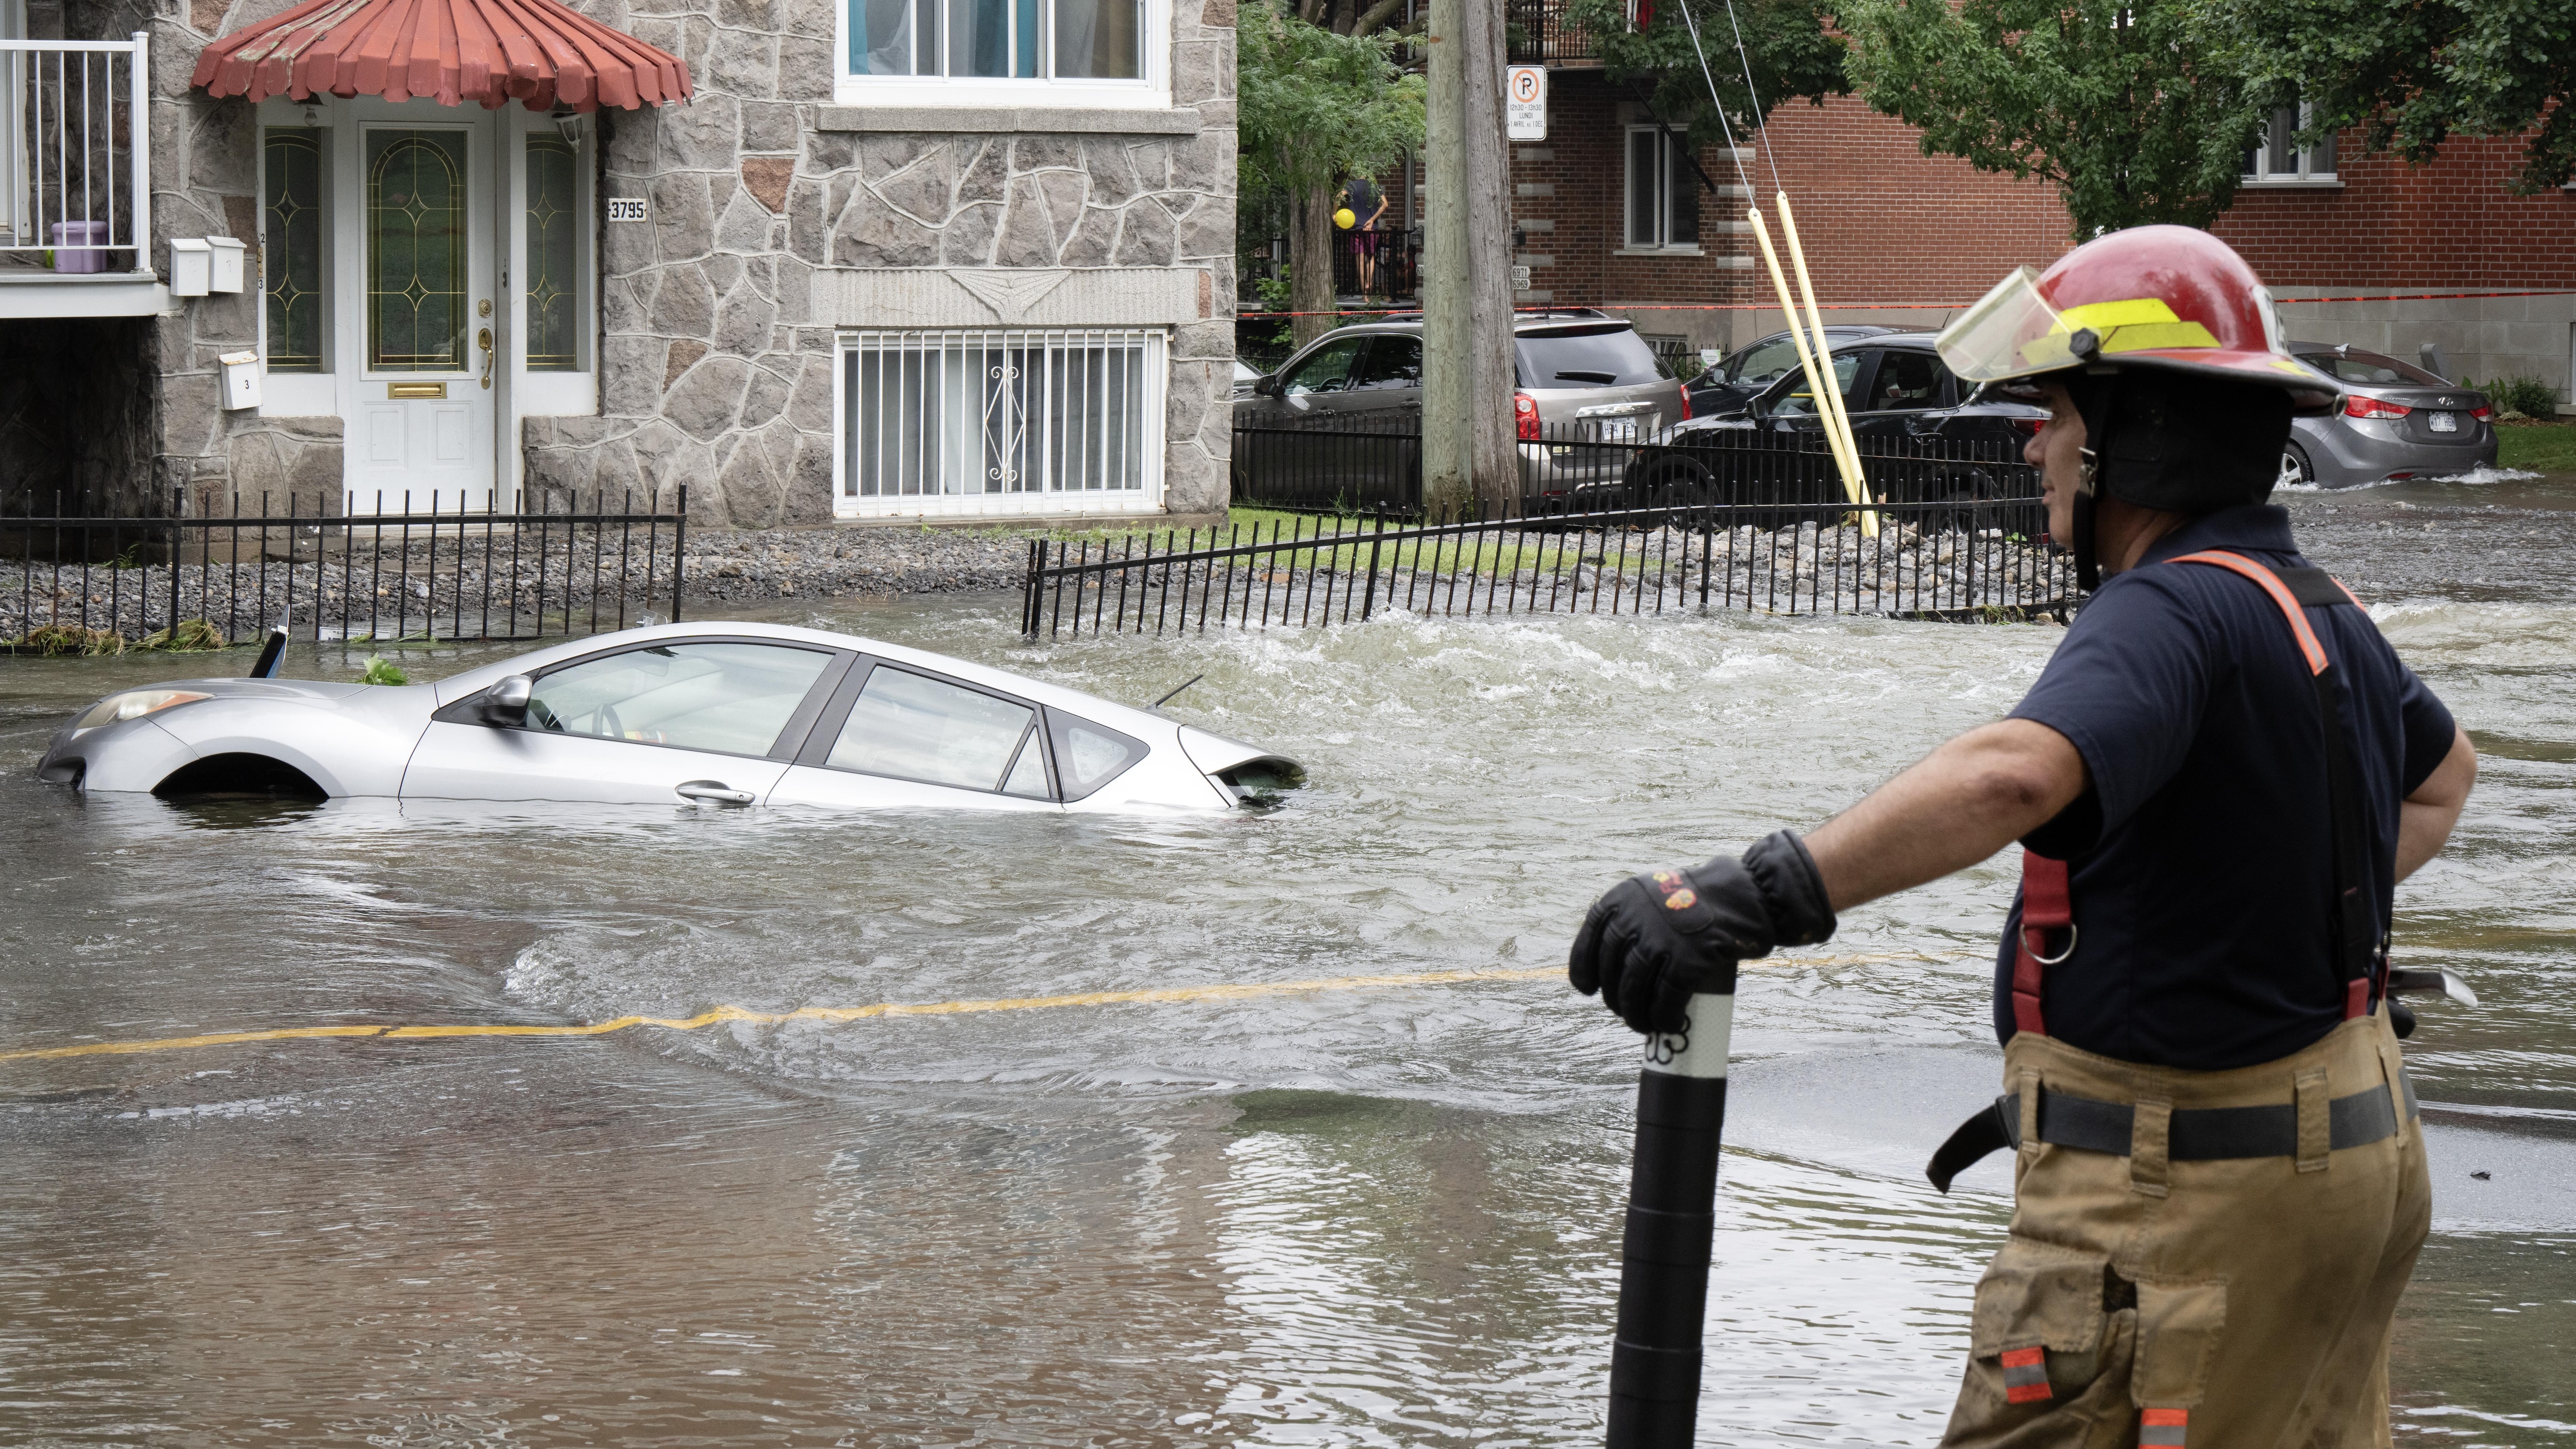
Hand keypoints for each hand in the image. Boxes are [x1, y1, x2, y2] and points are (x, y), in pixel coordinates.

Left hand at [1569, 831, 1836, 1033]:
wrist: (1745, 893)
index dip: (1584, 970)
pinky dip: (1663, 1018)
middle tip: (1625, 1010)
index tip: (1588, 989)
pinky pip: (1665, 1000)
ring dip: (1635, 1015)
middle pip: (1613, 971)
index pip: (1590, 941)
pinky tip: (1667, 1024)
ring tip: (1642, 1024)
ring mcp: (1660, 941)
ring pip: (1634, 991)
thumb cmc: (1700, 898)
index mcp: (1621, 898)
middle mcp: (1635, 918)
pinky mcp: (1687, 961)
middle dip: (1616, 998)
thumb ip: (1633, 919)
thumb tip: (1620, 965)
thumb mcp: (1655, 893)